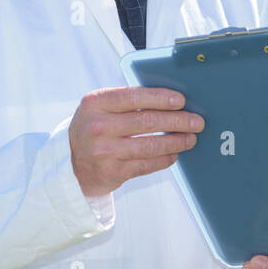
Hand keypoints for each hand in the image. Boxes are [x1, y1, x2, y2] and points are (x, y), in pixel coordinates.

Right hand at [68, 86, 203, 199]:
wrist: (71, 164)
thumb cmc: (94, 128)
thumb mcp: (100, 108)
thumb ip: (127, 101)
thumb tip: (169, 100)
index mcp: (95, 103)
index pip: (134, 96)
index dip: (161, 98)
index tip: (181, 101)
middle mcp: (97, 126)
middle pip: (147, 121)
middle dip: (177, 121)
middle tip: (196, 122)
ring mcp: (104, 151)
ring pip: (150, 145)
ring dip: (176, 142)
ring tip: (190, 138)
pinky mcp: (112, 172)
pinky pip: (146, 164)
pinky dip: (164, 159)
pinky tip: (175, 154)